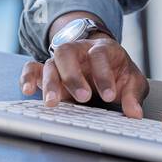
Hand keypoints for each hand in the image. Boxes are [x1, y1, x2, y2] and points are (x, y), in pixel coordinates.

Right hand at [19, 38, 148, 117]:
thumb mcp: (131, 81)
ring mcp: (61, 61)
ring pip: (49, 64)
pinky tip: (27, 90)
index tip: (109, 95)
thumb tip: (135, 113)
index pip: (99, 54)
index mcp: (102, 48)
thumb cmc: (117, 71)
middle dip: (73, 76)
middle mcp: (78, 51)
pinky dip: (27, 77)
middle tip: (82, 98)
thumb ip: (133, 95)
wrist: (104, 62)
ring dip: (50, 83)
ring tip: (53, 103)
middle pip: (67, 53)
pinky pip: (32, 68)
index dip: (104, 75)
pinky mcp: (47, 71)